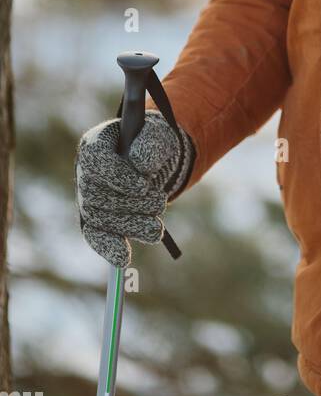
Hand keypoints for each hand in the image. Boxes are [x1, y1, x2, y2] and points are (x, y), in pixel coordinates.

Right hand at [74, 112, 195, 267]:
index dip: (118, 176)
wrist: (153, 159)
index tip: (143, 186)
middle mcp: (85, 171)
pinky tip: (122, 260)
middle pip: (96, 193)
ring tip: (156, 230)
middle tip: (160, 204)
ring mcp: (87, 196)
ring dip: (129, 226)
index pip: (97, 160)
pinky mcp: (95, 219)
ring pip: (98, 218)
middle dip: (130, 204)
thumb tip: (140, 166)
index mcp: (96, 143)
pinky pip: (94, 235)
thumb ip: (151, 144)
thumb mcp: (159, 135)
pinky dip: (108, 248)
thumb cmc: (153, 143)